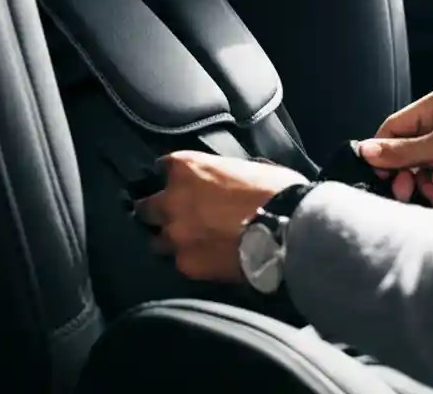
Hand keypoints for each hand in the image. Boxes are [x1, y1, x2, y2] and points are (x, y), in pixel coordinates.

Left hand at [134, 151, 307, 282]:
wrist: (288, 230)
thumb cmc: (275, 191)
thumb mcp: (245, 168)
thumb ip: (218, 174)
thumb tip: (218, 183)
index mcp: (186, 168)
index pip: (160, 168)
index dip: (170, 178)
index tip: (176, 183)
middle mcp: (171, 200)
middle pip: (145, 208)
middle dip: (156, 212)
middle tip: (172, 216)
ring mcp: (176, 235)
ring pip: (157, 240)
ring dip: (170, 240)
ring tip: (189, 244)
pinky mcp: (186, 264)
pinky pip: (180, 262)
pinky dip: (191, 260)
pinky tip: (207, 260)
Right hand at [359, 84, 432, 202]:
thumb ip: (399, 152)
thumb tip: (363, 150)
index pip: (393, 127)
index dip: (383, 153)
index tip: (382, 177)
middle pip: (406, 144)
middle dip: (404, 171)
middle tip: (404, 194)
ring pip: (423, 157)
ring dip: (421, 179)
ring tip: (429, 197)